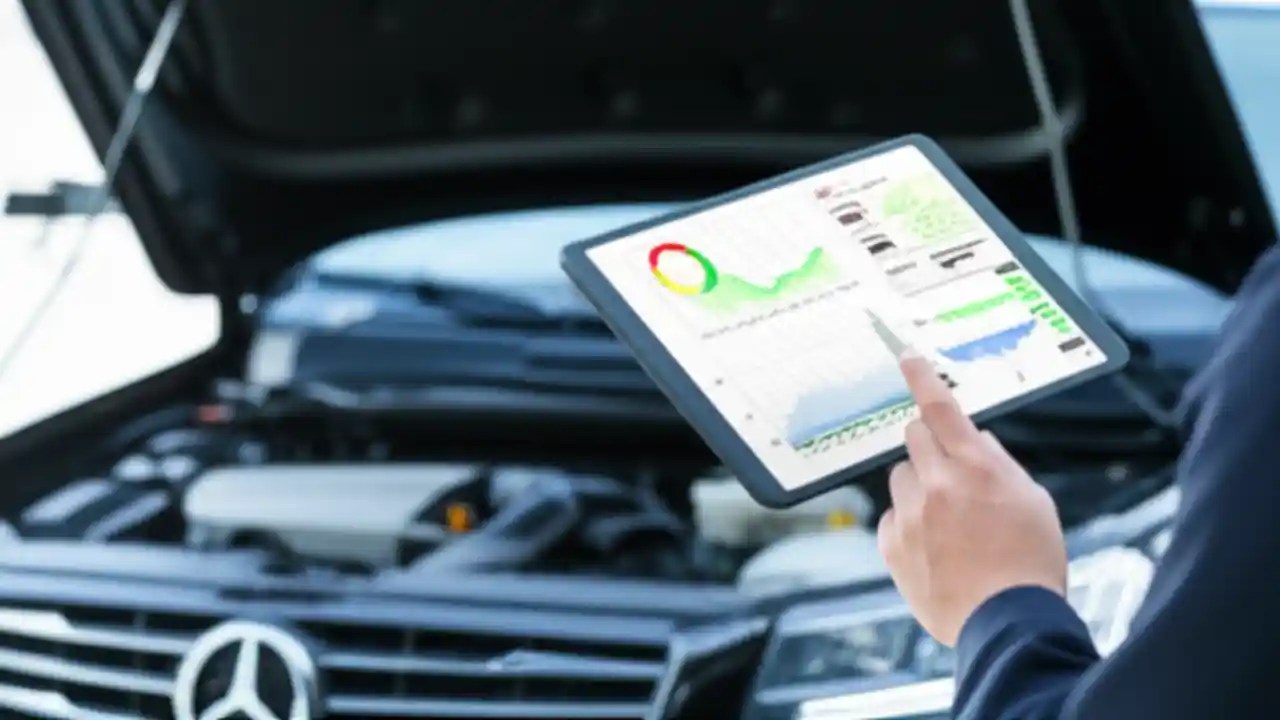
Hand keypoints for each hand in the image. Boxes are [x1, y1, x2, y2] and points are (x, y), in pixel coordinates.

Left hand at [878, 351, 1067, 646]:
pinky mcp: (892, 544)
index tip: (906, 359)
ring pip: (901, 476)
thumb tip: (978, 443)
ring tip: (948, 520)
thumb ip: (1000, 465)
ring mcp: (910, 514)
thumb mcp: (1033, 501)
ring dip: (919, 485)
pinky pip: (893, 516)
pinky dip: (909, 523)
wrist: (1006, 622)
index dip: (921, 378)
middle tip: (950, 469)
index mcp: (975, 466)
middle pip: (914, 436)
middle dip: (929, 443)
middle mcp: (936, 483)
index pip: (940, 407)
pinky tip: (936, 547)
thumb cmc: (1030, 562)